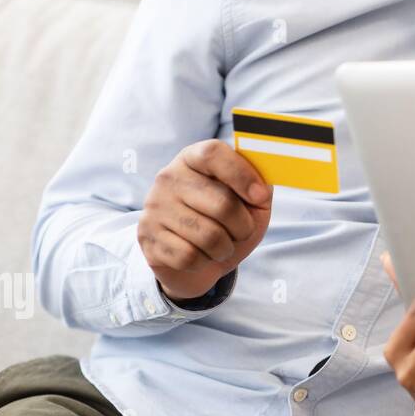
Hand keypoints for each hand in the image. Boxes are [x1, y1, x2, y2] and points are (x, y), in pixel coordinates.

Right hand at [138, 139, 272, 300]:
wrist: (198, 259)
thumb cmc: (229, 222)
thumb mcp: (250, 200)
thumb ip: (259, 184)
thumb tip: (267, 177)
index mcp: (193, 158)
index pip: (213, 153)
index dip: (242, 175)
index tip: (260, 196)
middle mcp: (168, 178)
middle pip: (222, 203)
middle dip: (243, 226)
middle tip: (243, 231)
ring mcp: (154, 208)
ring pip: (208, 236)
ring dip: (225, 248)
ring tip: (222, 245)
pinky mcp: (147, 238)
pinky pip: (189, 257)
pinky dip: (204, 262)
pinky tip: (201, 255)